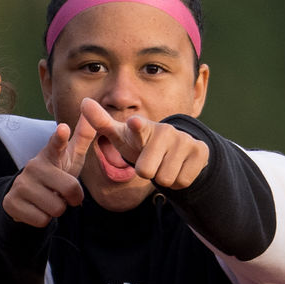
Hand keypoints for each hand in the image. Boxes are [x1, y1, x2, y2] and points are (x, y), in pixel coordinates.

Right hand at [2, 114, 97, 226]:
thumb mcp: (69, 157)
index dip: (60, 137)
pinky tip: (37, 210)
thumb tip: (93, 107)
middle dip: (72, 198)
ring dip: (57, 210)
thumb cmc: (55, 174)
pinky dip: (44, 220)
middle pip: (69, 189)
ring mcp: (20, 184)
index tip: (63, 129)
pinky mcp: (11, 202)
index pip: (56, 144)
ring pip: (56, 208)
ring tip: (49, 201)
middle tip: (64, 195)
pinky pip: (42, 220)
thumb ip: (82, 136)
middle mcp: (33, 166)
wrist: (25, 197)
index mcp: (49, 155)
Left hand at [79, 99, 208, 190]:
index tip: (134, 123)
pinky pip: (182, 181)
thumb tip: (84, 102)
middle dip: (147, 172)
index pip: (138, 128)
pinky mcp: (200, 152)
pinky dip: (178, 180)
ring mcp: (185, 140)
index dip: (136, 128)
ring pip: (166, 178)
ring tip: (163, 164)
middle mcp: (165, 131)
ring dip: (162, 177)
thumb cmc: (141, 143)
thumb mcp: (121, 135)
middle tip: (150, 161)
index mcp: (143, 128)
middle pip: (147, 171)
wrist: (175, 149)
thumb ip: (101, 122)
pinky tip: (178, 167)